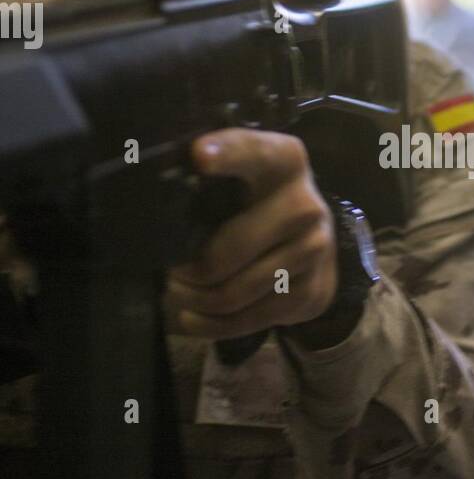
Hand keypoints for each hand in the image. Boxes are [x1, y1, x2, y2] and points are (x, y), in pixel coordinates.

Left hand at [164, 129, 337, 338]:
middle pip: (226, 252)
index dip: (227, 154)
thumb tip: (150, 195)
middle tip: (168, 271)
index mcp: (283, 161)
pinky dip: (210, 324)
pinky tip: (192, 318)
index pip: (253, 154)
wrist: (317, 241)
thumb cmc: (259, 201)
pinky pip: (246, 320)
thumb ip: (210, 177)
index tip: (199, 155)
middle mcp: (304, 205)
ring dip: (193, 299)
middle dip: (185, 269)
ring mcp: (312, 251)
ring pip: (231, 293)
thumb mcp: (244, 175)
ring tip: (177, 293)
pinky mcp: (310, 293)